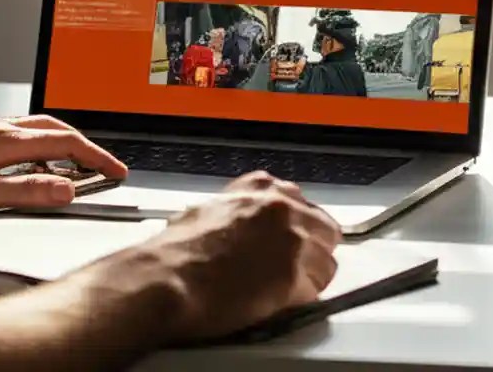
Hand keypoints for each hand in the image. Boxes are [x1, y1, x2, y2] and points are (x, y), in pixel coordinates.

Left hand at [0, 115, 127, 217]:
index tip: (117, 172)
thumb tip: (67, 190)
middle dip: (86, 146)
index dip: (96, 158)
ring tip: (77, 161)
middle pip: (55, 129)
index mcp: (3, 140)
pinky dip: (37, 145)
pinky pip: (16, 136)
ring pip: (35, 129)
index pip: (65, 144)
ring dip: (62, 142)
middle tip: (106, 166)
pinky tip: (29, 160)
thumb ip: (22, 193)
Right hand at [113, 171, 340, 341]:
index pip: (303, 204)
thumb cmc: (175, 250)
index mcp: (261, 188)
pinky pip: (315, 292)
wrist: (166, 278)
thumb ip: (241, 211)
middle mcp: (282, 207)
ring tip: (285, 290)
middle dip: (313, 250)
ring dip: (311, 277)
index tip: (296, 240)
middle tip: (297, 269)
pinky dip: (301, 300)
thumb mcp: (208, 209)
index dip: (300, 228)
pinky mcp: (293, 276)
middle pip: (324, 230)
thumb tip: (248, 227)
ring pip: (326, 263)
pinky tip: (278, 303)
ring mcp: (291, 240)